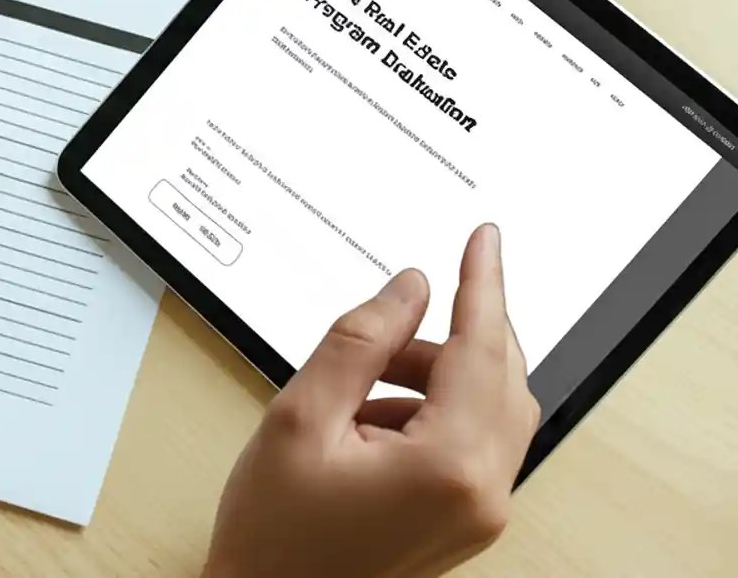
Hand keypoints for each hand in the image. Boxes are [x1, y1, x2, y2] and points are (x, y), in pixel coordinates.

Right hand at [203, 225, 539, 577]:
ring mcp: (479, 513)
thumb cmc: (275, 535)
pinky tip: (371, 417)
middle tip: (389, 320)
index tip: (484, 239)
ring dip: (435, 375)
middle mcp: (481, 494)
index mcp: (449, 467)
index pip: (482, 349)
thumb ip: (359, 341)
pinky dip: (433, 411)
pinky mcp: (464, 519)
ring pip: (487, 407)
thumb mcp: (300, 416)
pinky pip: (473, 441)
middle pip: (500, 377)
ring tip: (361, 382)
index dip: (482, 283)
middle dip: (449, 335)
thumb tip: (410, 290)